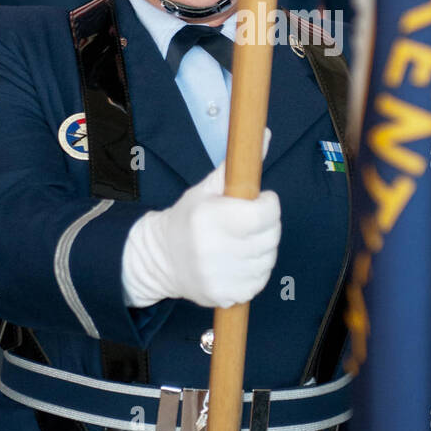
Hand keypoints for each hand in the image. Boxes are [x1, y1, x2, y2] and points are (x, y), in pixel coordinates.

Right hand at [122, 128, 280, 308]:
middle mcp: (213, 250)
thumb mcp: (205, 190)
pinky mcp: (224, 295)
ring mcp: (219, 277)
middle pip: (270, 237)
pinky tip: (240, 260)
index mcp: (209, 219)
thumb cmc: (188, 219)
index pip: (262, 215)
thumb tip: (265, 135)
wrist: (160, 259)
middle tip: (252, 220)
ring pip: (268, 260)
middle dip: (268, 225)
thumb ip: (236, 167)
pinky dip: (256, 270)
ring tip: (244, 240)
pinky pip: (259, 281)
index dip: (270, 205)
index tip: (262, 201)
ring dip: (264, 248)